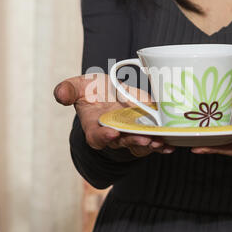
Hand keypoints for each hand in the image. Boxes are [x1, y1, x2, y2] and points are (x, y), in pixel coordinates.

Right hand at [54, 73, 174, 156]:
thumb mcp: (79, 86)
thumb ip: (69, 89)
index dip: (104, 137)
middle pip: (123, 142)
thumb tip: (59, 94)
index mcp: (94, 126)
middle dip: (134, 142)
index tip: (112, 133)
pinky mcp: (147, 131)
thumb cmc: (93, 91)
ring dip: (151, 145)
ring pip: (141, 145)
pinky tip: (172, 144)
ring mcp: (131, 134)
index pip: (96, 136)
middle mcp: (114, 134)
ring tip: (160, 142)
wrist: (111, 93)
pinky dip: (163, 144)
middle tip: (144, 140)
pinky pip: (155, 141)